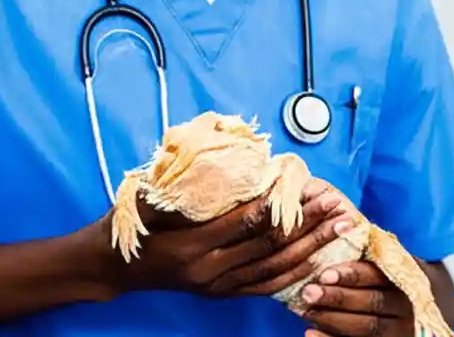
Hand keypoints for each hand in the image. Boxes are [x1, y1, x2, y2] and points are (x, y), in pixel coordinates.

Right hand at [99, 186, 351, 299]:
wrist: (113, 266)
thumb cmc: (131, 225)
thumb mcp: (146, 199)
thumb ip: (182, 186)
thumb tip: (221, 159)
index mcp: (190, 247)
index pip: (244, 224)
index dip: (277, 205)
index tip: (305, 186)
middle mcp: (208, 272)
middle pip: (268, 247)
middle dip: (308, 226)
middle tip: (338, 205)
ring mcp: (217, 286)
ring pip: (274, 269)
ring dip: (311, 248)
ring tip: (339, 229)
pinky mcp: (221, 293)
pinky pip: (266, 286)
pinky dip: (294, 273)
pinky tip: (318, 260)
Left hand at [295, 260, 414, 336]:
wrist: (423, 306)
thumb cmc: (390, 275)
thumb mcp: (388, 260)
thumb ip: (366, 248)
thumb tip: (335, 221)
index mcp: (403, 277)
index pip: (377, 276)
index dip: (350, 275)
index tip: (324, 274)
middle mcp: (405, 305)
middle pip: (372, 303)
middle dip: (337, 298)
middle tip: (308, 293)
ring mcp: (399, 329)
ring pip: (367, 327)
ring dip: (332, 320)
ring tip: (305, 311)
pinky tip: (310, 334)